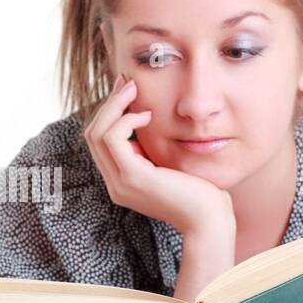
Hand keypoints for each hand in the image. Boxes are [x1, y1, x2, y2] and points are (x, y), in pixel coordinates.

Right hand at [82, 71, 233, 238]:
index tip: (127, 89)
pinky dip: (126, 120)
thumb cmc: (197, 191)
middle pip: (92, 134)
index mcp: (120, 180)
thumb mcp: (167, 164)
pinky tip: (147, 116)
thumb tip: (143, 114)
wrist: (209, 220)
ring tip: (135, 92)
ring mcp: (120, 183)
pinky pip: (113, 138)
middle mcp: (114, 184)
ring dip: (114, 106)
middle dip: (108, 104)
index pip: (99, 141)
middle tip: (127, 82)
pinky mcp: (133, 178)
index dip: (109, 111)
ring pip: (97, 134)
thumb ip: (150, 147)